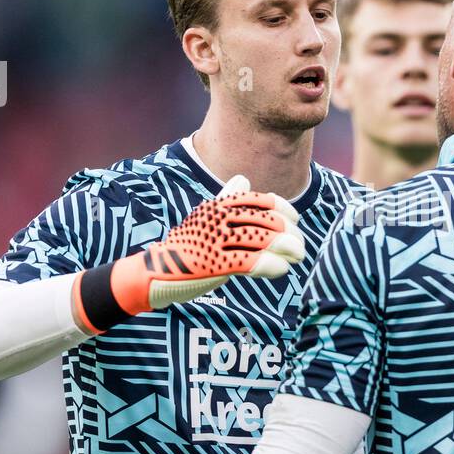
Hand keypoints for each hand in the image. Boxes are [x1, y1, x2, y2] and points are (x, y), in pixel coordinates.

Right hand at [71, 174, 304, 332]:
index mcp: (218, 206)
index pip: (260, 201)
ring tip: (297, 257)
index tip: (295, 221)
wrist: (153, 274)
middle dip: (290, 233)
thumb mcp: (205, 218)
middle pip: (267, 221)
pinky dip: (271, 265)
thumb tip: (243, 179)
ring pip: (263, 241)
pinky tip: (281, 270)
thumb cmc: (186, 246)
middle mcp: (217, 219)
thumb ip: (226, 201)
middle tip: (300, 246)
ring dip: (286, 249)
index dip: (284, 210)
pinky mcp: (213, 264)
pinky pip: (251, 262)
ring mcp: (214, 241)